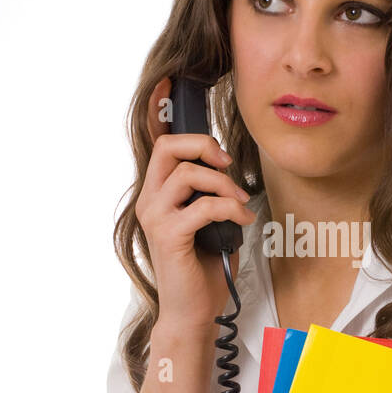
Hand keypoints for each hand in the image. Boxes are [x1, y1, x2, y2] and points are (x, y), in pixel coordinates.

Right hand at [136, 76, 256, 330]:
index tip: (171, 81)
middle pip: (168, 147)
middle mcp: (149, 199)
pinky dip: (229, 208)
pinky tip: (241, 221)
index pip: (153, 141)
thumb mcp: (211, 218)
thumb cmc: (205, 266)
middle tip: (229, 165)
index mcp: (158, 191)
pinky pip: (202, 205)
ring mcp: (155, 217)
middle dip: (204, 146)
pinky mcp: (168, 236)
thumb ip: (210, 190)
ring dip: (222, 183)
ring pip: (187, 173)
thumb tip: (227, 166)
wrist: (194, 312)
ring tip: (239, 202)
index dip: (158, 109)